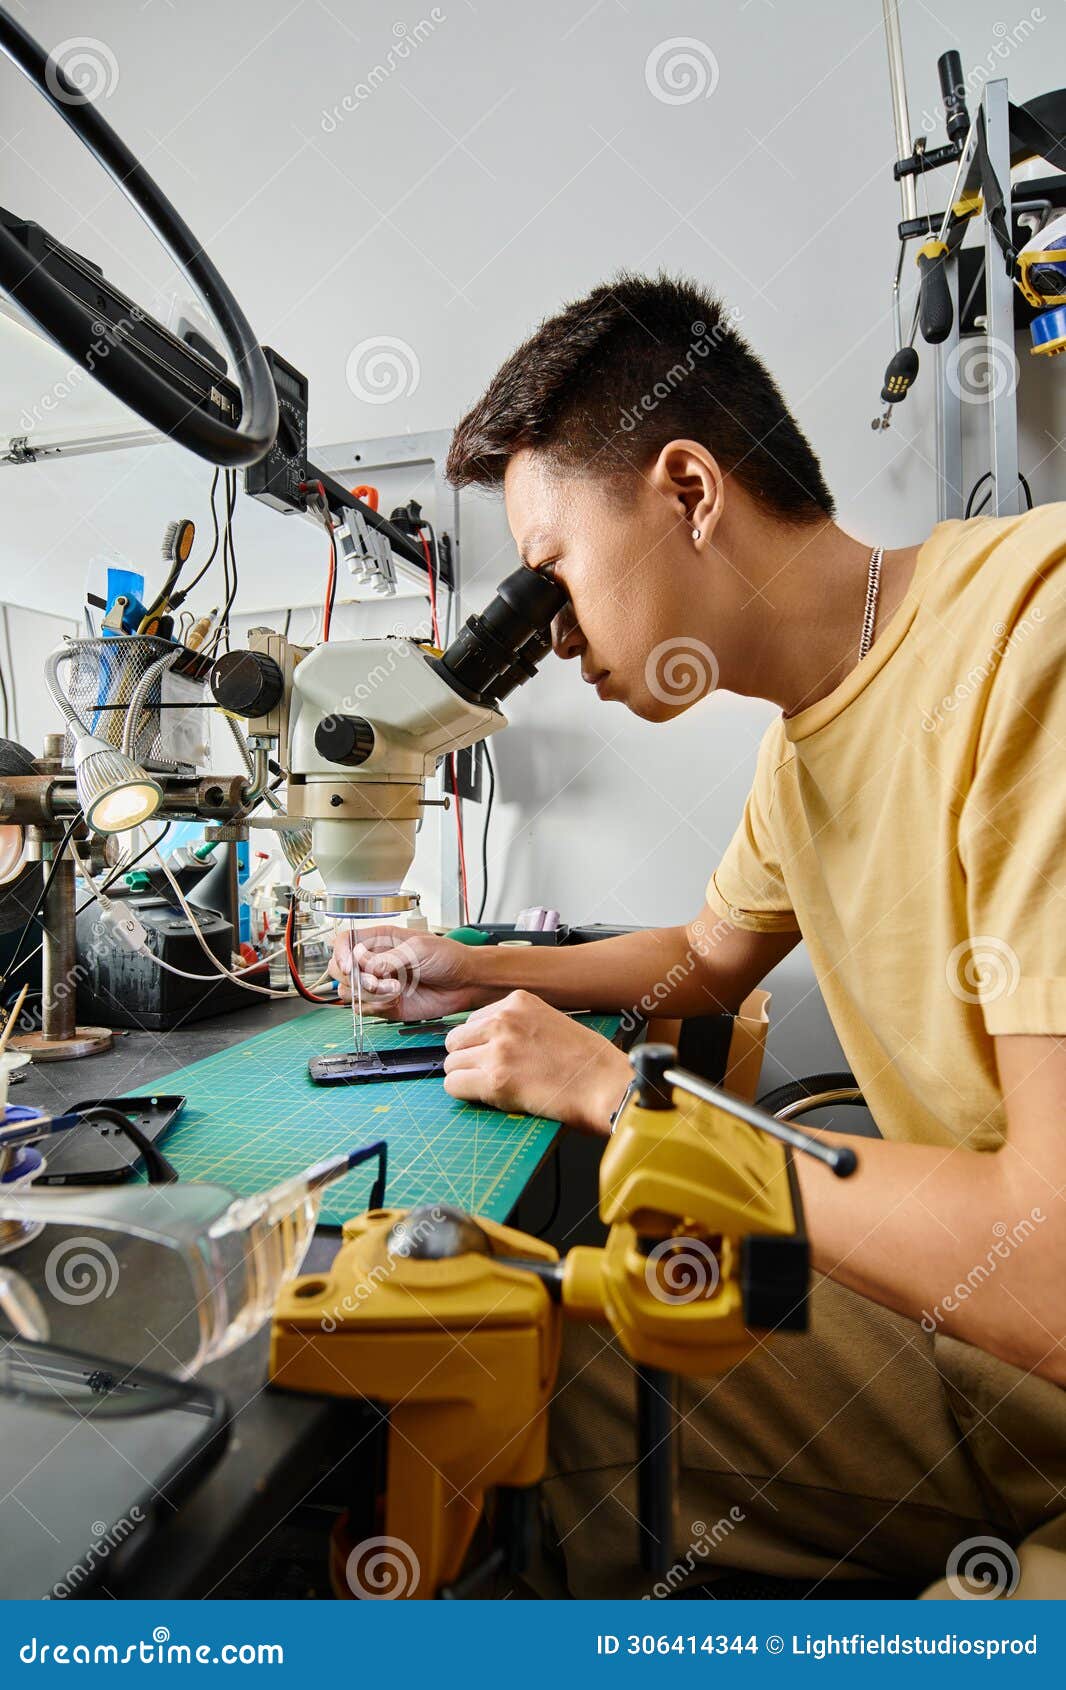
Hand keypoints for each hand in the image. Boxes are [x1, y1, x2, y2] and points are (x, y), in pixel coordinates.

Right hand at [329, 925, 485, 1021]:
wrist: (465, 983)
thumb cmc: (448, 957)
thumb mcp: (419, 949)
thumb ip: (389, 958)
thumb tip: (364, 963)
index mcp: (380, 939)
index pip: (345, 941)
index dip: (341, 953)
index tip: (351, 966)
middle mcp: (374, 961)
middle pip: (339, 969)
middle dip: (354, 978)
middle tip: (377, 981)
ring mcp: (377, 984)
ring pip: (348, 992)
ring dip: (368, 995)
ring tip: (395, 990)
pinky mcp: (383, 1004)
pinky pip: (363, 1009)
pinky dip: (375, 1008)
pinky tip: (395, 1000)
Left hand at [442, 990, 632, 1134]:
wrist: (605, 1086)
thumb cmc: (588, 1061)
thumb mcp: (550, 1021)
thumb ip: (517, 1025)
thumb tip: (487, 1041)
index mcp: (517, 1002)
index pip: (472, 1021)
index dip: (480, 1042)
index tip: (493, 1054)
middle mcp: (503, 1021)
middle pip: (455, 1040)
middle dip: (468, 1058)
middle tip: (490, 1072)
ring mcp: (498, 1050)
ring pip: (452, 1064)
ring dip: (467, 1077)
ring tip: (495, 1086)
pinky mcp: (495, 1080)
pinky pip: (454, 1086)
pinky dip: (466, 1094)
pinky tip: (490, 1096)